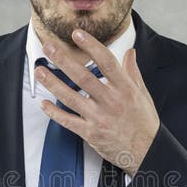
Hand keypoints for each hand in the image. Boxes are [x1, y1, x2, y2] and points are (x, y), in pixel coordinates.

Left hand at [36, 28, 159, 176]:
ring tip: (40, 70)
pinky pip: (68, 121)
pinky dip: (54, 113)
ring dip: (52, 83)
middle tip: (49, 47)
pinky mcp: (91, 133)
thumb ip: (133, 72)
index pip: (107, 62)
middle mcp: (111, 101)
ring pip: (70, 97)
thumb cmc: (144, 123)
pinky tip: (43, 104)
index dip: (91, 46)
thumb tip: (130, 52)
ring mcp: (99, 118)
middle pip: (83, 77)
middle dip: (63, 60)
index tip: (77, 34)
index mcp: (125, 89)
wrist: (147, 152)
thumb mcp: (142, 95)